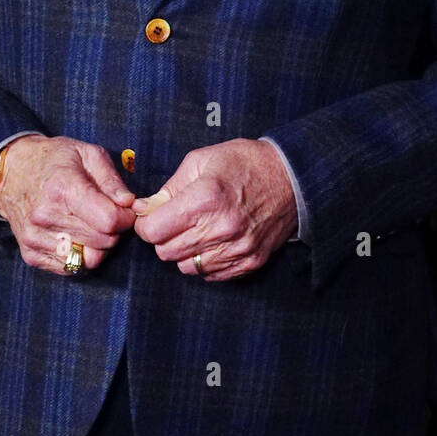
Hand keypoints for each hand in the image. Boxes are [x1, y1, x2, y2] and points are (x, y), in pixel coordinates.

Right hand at [0, 134, 135, 274]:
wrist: (11, 172)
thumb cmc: (54, 159)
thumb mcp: (87, 154)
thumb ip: (112, 180)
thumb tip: (130, 205)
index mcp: (63, 188)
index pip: (108, 221)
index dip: (125, 217)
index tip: (124, 209)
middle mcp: (46, 216)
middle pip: (102, 242)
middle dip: (114, 231)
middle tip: (107, 215)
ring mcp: (35, 238)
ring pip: (88, 259)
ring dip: (98, 246)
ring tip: (91, 225)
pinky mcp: (30, 254)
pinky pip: (70, 268)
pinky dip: (79, 255)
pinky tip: (75, 235)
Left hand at [131, 139, 297, 281]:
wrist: (292, 178)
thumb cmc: (245, 163)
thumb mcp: (201, 160)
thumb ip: (169, 188)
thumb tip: (144, 208)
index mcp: (205, 198)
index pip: (153, 231)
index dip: (146, 223)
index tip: (151, 215)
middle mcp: (220, 228)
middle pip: (166, 252)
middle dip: (163, 237)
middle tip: (174, 220)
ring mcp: (237, 249)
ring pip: (186, 267)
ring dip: (184, 251)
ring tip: (197, 229)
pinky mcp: (249, 262)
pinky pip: (210, 275)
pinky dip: (205, 261)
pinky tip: (213, 240)